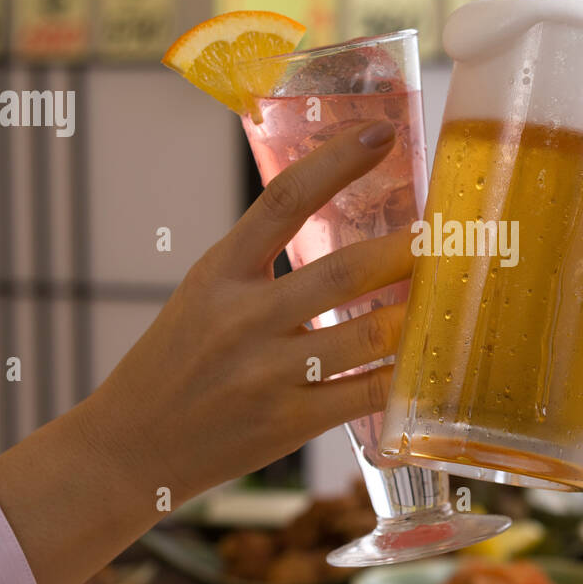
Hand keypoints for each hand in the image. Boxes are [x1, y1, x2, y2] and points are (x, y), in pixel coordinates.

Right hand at [0, 119, 411, 583]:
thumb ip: (263, 266)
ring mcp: (265, 374)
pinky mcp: (287, 424)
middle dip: (406, 250)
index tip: (381, 133)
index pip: (282, 201)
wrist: (128, 450)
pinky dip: (403, 377)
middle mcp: (241, 319)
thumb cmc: (175, 364)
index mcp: (219, 273)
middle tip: (452, 231)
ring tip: (454, 293)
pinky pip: (363, 394)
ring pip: (365, 334)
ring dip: (416, 313)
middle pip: (342, 271)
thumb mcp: (204, 296)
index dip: (336, 163)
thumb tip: (348, 233)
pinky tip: (432, 362)